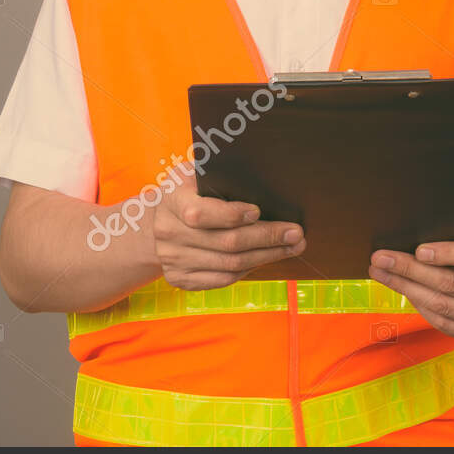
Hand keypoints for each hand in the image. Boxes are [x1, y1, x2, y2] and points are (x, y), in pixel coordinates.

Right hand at [152, 167, 304, 290]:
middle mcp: (169, 233)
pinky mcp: (181, 278)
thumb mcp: (196, 173)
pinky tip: (267, 258)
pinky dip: (249, 269)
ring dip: (266, 256)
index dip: (232, 214)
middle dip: (266, 238)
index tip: (259, 211)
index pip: (200, 214)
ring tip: (292, 247)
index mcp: (172, 200)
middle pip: (226, 243)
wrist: (158, 222)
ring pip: (229, 265)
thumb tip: (264, 180)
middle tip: (295, 233)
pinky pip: (222, 280)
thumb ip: (221, 175)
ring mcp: (173, 259)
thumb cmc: (189, 191)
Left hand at [368, 224, 453, 342]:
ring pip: (441, 306)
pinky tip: (403, 290)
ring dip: (406, 288)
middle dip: (410, 270)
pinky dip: (419, 305)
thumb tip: (419, 231)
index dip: (448, 253)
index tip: (418, 249)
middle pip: (451, 284)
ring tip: (382, 273)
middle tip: (381, 259)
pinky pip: (442, 323)